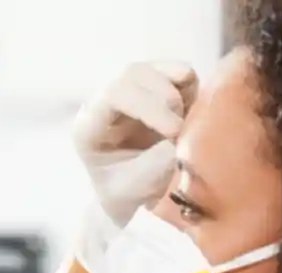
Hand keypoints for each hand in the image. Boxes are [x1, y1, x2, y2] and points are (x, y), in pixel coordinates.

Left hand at [74, 59, 197, 227]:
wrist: (133, 194)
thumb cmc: (127, 192)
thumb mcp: (137, 187)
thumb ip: (156, 163)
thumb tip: (182, 135)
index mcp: (90, 125)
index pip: (114, 93)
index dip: (148, 105)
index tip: (174, 131)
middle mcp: (105, 101)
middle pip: (134, 74)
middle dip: (165, 99)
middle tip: (180, 131)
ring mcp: (130, 91)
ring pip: (156, 69)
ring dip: (180, 93)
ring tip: (185, 125)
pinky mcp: (155, 87)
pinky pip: (178, 73)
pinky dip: (192, 90)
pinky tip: (189, 116)